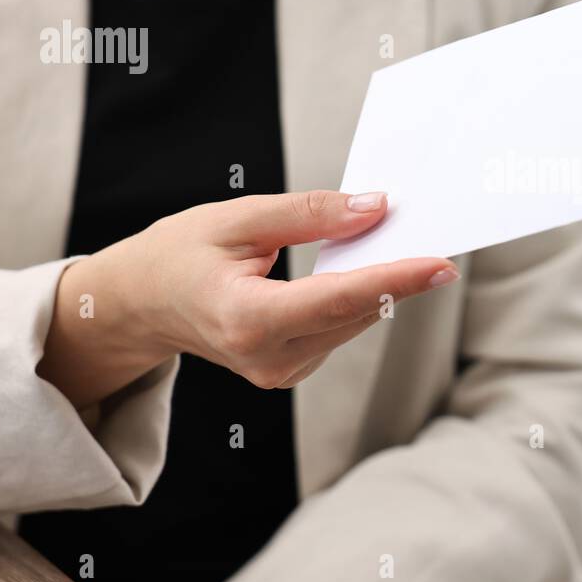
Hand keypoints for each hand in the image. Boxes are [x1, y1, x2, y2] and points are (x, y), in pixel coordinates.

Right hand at [38, 190, 456, 406]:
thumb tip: (375, 209)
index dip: (395, 280)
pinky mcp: (288, 373)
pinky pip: (338, 330)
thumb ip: (310, 214)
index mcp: (246, 319)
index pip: (339, 299)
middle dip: (397, 274)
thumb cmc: (179, 254)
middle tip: (430, 233)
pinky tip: (355, 271)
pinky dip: (353, 299)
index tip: (441, 264)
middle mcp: (267, 357)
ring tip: (393, 243)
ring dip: (377, 285)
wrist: (140, 303)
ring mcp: (278, 372)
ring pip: (352, 323)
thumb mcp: (238, 218)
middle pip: (355, 312)